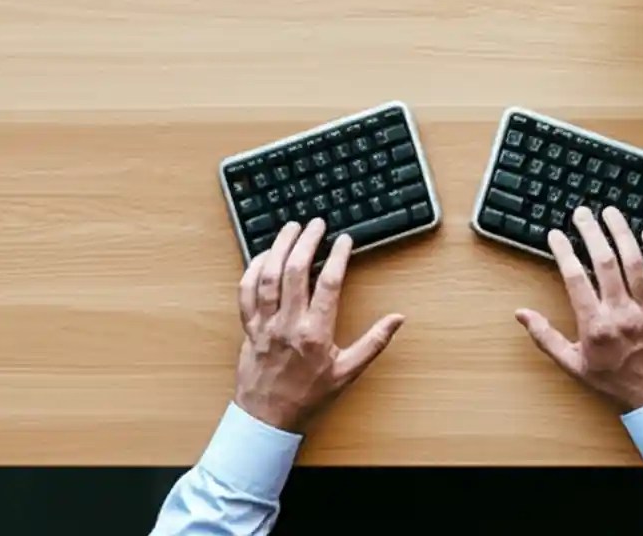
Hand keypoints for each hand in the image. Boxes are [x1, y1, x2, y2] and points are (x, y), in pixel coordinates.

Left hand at [233, 218, 404, 431]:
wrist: (268, 419)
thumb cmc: (308, 398)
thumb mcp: (348, 373)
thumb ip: (374, 343)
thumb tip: (397, 319)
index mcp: (315, 334)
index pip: (328, 284)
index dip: (337, 257)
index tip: (344, 241)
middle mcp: (288, 324)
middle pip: (295, 272)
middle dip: (306, 242)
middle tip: (316, 224)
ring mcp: (265, 324)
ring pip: (268, 276)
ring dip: (278, 248)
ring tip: (290, 229)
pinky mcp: (248, 327)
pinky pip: (246, 292)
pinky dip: (253, 270)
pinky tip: (263, 257)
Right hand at [516, 206, 642, 412]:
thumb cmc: (611, 379)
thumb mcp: (571, 363)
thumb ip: (545, 337)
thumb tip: (521, 314)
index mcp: (595, 325)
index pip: (575, 278)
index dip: (563, 252)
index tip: (554, 235)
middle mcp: (621, 311)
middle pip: (605, 262)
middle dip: (591, 232)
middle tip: (581, 213)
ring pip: (635, 261)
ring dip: (622, 233)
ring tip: (611, 212)